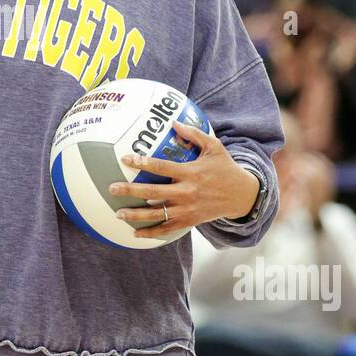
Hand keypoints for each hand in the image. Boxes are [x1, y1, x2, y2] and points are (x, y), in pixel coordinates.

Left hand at [108, 119, 260, 239]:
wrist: (242, 195)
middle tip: (112, 188)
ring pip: (157, 215)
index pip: (162, 167)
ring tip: (118, 214)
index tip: (126, 159)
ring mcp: (188, 209)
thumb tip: (174, 122)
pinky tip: (135, 233)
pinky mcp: (190, 221)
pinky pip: (167, 229)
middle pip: (153, 193)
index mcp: (191, 172)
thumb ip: (194, 134)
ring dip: (136, 215)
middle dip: (131, 191)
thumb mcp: (214, 147)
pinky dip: (151, 233)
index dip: (143, 162)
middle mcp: (187, 192)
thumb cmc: (225, 168)